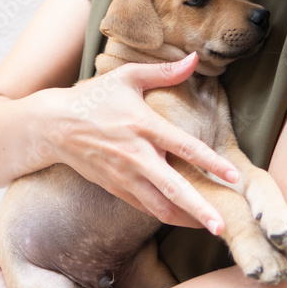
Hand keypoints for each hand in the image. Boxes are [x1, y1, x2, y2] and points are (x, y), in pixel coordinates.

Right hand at [52, 52, 237, 233]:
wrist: (54, 126)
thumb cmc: (93, 97)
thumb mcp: (127, 76)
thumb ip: (164, 71)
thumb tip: (195, 58)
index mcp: (143, 125)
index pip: (184, 146)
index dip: (211, 162)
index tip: (233, 175)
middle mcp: (135, 155)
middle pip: (173, 188)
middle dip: (199, 209)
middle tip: (222, 226)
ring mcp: (124, 176)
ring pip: (159, 206)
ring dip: (186, 220)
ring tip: (211, 228)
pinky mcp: (116, 188)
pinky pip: (145, 207)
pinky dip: (166, 215)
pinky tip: (184, 219)